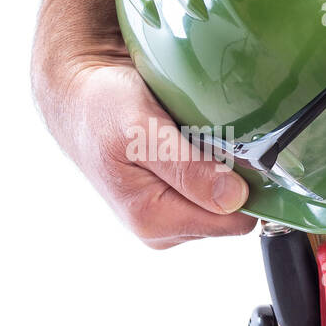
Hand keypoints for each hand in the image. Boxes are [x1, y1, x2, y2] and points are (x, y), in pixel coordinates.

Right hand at [37, 59, 254, 248]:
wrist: (78, 96)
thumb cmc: (100, 109)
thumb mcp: (142, 130)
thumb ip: (186, 168)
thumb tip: (234, 198)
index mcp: (153, 220)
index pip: (234, 220)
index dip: (246, 186)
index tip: (237, 149)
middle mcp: (162, 228)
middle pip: (233, 212)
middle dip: (231, 175)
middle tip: (205, 134)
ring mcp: (168, 216)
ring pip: (226, 199)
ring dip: (221, 166)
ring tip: (191, 135)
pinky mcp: (173, 199)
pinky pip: (213, 187)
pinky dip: (212, 162)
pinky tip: (190, 141)